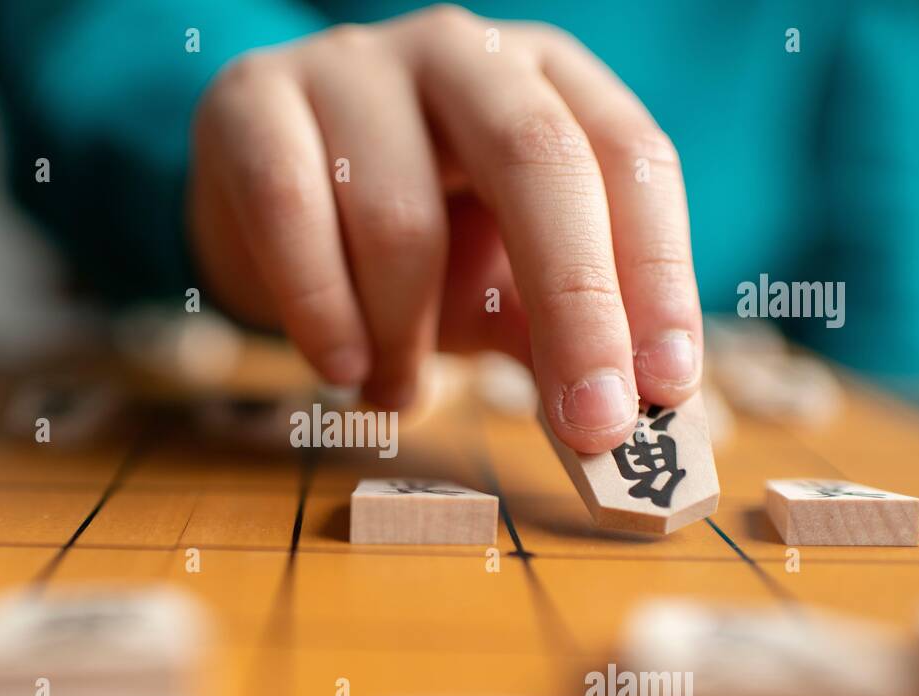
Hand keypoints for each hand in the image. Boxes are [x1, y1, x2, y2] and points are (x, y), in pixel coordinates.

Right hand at [187, 4, 702, 452]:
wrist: (267, 199)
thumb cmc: (407, 242)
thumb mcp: (499, 283)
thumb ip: (559, 336)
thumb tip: (629, 422)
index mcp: (546, 79)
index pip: (628, 159)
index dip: (656, 275)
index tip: (665, 387)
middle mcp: (461, 50)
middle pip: (537, 160)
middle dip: (574, 305)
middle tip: (589, 423)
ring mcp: (352, 65)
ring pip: (400, 215)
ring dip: (408, 337)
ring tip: (399, 394)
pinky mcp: (253, 102)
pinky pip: (293, 214)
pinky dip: (322, 312)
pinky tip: (341, 366)